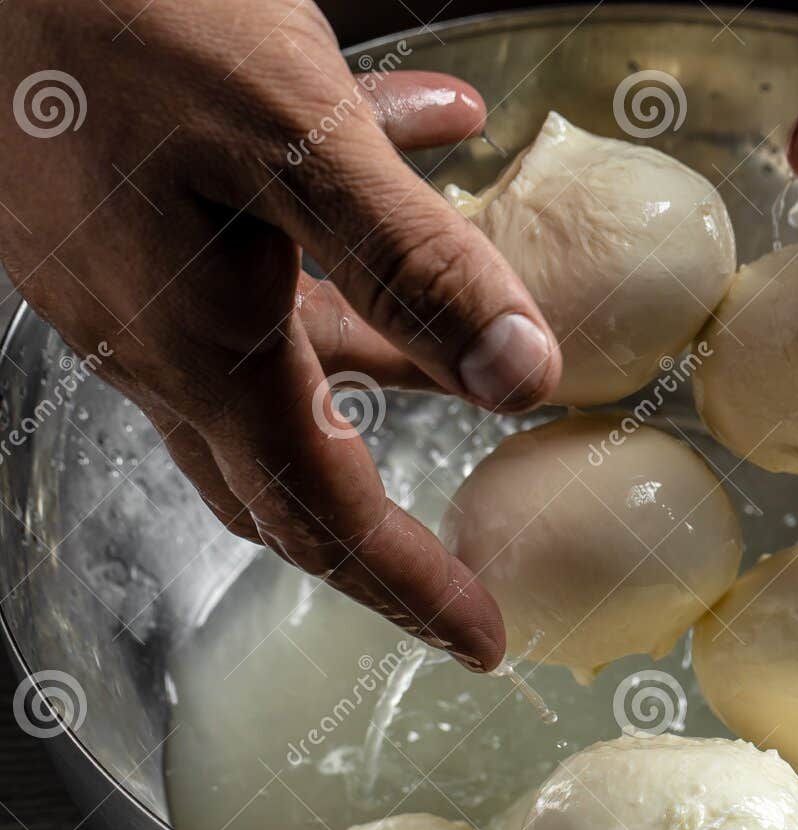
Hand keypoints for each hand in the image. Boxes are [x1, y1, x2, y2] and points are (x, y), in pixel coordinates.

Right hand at [0, 0, 564, 670]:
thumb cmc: (122, 16)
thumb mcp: (299, 138)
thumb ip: (415, 260)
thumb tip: (522, 374)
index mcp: (198, 352)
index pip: (322, 518)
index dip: (409, 587)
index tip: (481, 641)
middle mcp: (153, 339)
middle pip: (283, 475)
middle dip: (379, 523)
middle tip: (459, 560)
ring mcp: (126, 280)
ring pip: (275, 361)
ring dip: (378, 358)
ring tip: (468, 340)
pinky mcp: (117, 217)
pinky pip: (245, 266)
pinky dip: (335, 247)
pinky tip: (416, 141)